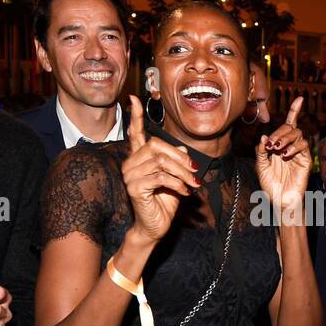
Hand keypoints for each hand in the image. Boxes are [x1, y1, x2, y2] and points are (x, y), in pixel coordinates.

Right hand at [121, 93, 199, 241]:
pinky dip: (177, 183)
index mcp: (138, 158)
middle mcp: (130, 164)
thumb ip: (176, 162)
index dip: (135, 116)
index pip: (135, 133)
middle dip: (180, 157)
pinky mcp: (134, 188)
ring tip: (192, 184)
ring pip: (161, 162)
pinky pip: (160, 177)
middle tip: (195, 171)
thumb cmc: (164, 202)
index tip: (134, 98)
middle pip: (156, 145)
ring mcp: (130, 176)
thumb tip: (182, 148)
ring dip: (182, 173)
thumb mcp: (175, 178)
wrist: (155, 227)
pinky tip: (185, 192)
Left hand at [256, 95, 309, 215]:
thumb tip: (264, 136)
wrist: (280, 201)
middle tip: (271, 144)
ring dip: (286, 138)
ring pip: (298, 134)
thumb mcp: (260, 166)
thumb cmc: (271, 185)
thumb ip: (261, 151)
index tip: (300, 98)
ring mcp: (299, 153)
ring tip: (277, 149)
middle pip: (291, 127)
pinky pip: (303, 146)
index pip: (289, 124)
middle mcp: (291, 146)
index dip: (295, 110)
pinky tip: (285, 155)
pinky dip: (293, 147)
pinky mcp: (306, 161)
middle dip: (280, 132)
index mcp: (280, 145)